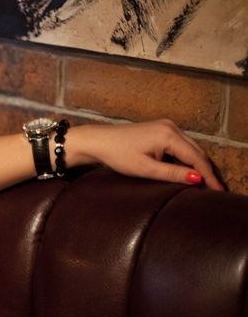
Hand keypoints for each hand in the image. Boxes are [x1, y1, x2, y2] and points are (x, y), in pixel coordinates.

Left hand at [68, 119, 223, 190]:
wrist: (99, 141)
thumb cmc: (117, 155)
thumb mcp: (145, 169)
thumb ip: (172, 174)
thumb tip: (197, 179)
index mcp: (168, 135)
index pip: (196, 158)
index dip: (208, 175)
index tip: (217, 190)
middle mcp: (171, 127)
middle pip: (198, 151)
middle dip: (207, 170)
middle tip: (216, 188)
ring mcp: (167, 126)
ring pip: (191, 147)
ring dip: (199, 164)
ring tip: (207, 181)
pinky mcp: (161, 128)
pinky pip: (181, 144)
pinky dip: (188, 157)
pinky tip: (189, 170)